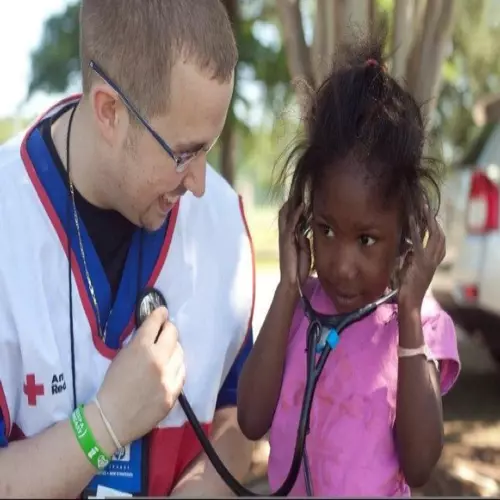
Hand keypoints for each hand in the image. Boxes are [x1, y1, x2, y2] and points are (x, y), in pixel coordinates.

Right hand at [96, 306, 185, 445]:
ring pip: (180, 352)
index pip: (156, 323)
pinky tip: (171, 368)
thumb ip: (137, 342)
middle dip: (169, 329)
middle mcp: (158, 359)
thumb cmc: (112, 386)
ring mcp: (168, 377)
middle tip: (165, 331)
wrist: (112, 418)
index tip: (163, 312)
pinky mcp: (174, 392)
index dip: (160, 314)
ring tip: (168, 351)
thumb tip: (152, 330)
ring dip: (174, 349)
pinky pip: (182, 372)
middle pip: (173, 334)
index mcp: (140, 348)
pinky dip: (177, 367)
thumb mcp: (120, 356)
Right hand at [278, 200, 310, 290]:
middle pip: (285, 215)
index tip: (300, 199)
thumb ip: (303, 243)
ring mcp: (285, 238)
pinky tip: (301, 206)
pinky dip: (296, 214)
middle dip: (290, 204)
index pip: (290, 220)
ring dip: (292, 206)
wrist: (292, 281)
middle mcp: (285, 236)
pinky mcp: (287, 241)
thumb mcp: (304, 253)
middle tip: (297, 192)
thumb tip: (304, 234)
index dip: (294, 210)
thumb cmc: (298, 270)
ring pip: (286, 217)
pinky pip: (291, 224)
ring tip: (298, 194)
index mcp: (289, 239)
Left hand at [398, 206, 445, 310]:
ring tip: (424, 209)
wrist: (408, 303)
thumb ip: (410, 259)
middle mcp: (434, 260)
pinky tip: (414, 221)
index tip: (432, 217)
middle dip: (434, 221)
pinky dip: (418, 231)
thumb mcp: (409, 270)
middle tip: (428, 208)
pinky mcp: (421, 262)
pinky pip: (421, 242)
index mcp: (432, 263)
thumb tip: (407, 247)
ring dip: (429, 221)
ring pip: (435, 236)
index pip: (439, 242)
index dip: (437, 229)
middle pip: (440, 236)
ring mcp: (429, 261)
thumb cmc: (406, 290)